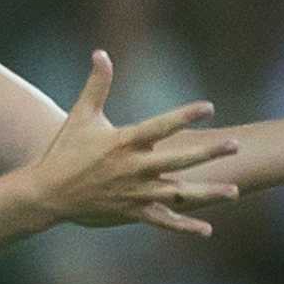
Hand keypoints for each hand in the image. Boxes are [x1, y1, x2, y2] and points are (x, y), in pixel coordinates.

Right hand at [34, 53, 241, 235]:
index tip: (208, 107)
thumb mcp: (81, 114)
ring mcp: (135, 192)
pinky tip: (207, 230)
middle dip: (208, 154)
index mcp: (124, 142)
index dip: (184, 116)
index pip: (160, 127)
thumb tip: (101, 52)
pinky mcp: (132, 212)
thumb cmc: (65, 150)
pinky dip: (184, 227)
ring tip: (235, 192)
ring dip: (207, 194)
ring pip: (178, 194)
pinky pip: (163, 221)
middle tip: (235, 146)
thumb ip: (97, 85)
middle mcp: (134, 168)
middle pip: (179, 160)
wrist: (48, 192)